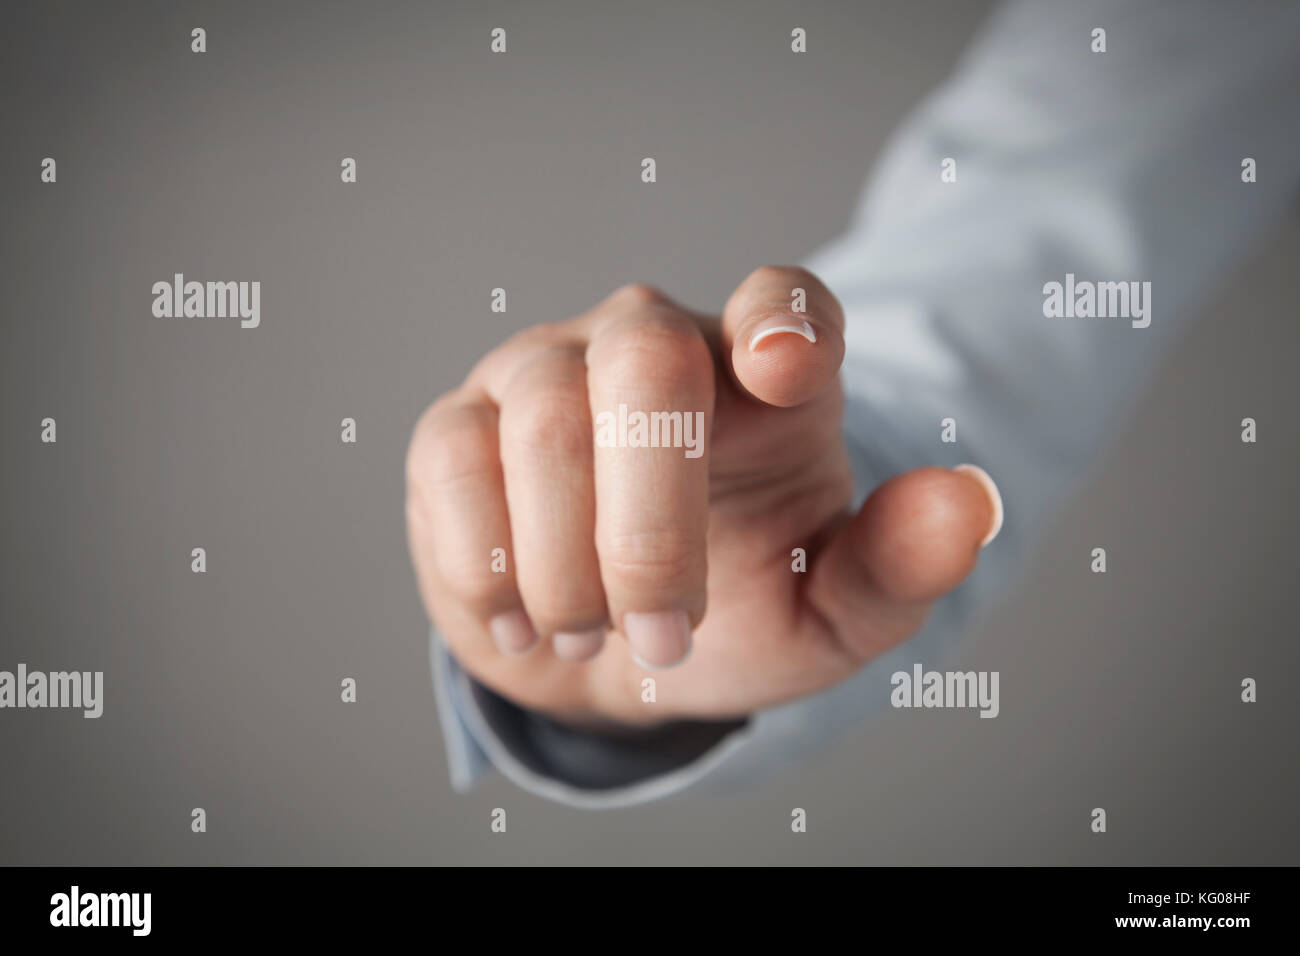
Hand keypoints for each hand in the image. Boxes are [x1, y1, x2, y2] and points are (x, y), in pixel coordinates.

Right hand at [405, 266, 1000, 727]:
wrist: (615, 654)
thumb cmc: (737, 604)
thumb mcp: (829, 610)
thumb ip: (897, 562)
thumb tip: (968, 502)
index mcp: (764, 373)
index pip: (784, 303)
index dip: (783, 322)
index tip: (785, 370)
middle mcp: (652, 343)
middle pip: (648, 361)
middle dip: (651, 524)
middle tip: (666, 637)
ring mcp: (548, 370)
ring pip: (544, 421)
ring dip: (570, 566)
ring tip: (595, 639)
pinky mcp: (462, 422)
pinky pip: (455, 461)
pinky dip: (489, 564)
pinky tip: (524, 624)